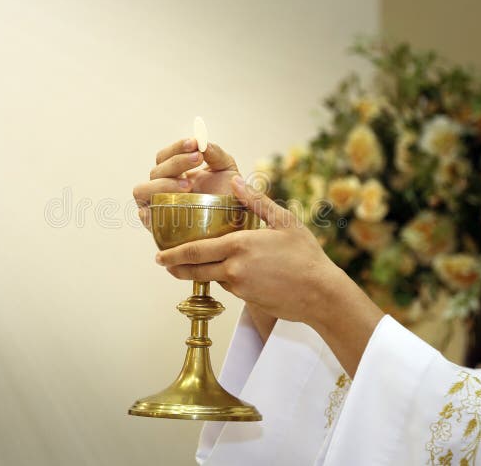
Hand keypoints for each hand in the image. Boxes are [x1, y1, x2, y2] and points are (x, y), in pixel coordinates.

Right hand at [132, 138, 238, 229]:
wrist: (234, 225)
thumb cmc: (228, 197)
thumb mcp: (227, 170)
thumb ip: (216, 154)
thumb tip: (202, 142)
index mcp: (174, 172)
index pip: (165, 156)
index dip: (177, 147)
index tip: (195, 143)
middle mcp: (161, 187)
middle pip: (156, 170)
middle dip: (176, 162)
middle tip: (198, 158)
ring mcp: (156, 206)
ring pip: (143, 190)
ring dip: (163, 184)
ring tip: (188, 185)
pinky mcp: (156, 225)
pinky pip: (144, 215)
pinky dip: (152, 208)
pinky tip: (171, 205)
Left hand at [155, 176, 383, 376]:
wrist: (321, 294)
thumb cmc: (305, 255)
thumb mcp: (284, 221)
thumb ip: (256, 201)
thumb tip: (235, 181)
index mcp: (238, 245)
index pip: (195, 250)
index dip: (173, 253)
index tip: (159, 255)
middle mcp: (233, 268)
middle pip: (194, 268)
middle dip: (175, 266)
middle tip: (162, 263)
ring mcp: (239, 286)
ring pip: (211, 278)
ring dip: (198, 272)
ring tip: (186, 266)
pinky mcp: (247, 299)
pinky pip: (229, 287)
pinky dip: (224, 278)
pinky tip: (229, 271)